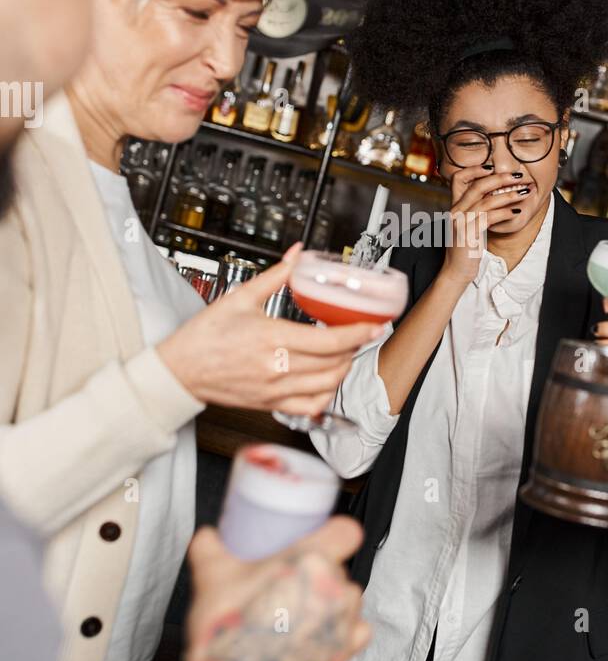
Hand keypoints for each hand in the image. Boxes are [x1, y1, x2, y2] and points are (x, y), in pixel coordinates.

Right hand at [158, 244, 384, 415]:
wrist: (180, 370)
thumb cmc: (204, 336)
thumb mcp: (241, 297)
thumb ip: (277, 276)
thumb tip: (297, 255)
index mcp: (272, 339)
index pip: (330, 341)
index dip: (358, 334)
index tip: (374, 325)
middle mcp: (278, 368)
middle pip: (335, 363)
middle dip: (356, 347)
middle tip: (363, 333)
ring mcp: (276, 390)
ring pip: (327, 385)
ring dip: (344, 368)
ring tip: (346, 352)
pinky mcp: (271, 404)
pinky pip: (311, 406)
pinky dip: (327, 393)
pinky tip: (327, 379)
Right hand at [185, 518, 369, 660]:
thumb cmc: (228, 630)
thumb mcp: (210, 576)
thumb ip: (210, 546)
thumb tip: (209, 535)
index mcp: (311, 560)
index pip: (347, 533)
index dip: (335, 535)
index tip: (321, 541)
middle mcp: (335, 588)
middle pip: (339, 568)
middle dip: (317, 575)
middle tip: (287, 587)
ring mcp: (343, 621)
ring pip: (348, 598)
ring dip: (330, 602)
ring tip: (296, 614)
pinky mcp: (346, 652)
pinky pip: (357, 630)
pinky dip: (342, 630)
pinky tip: (315, 634)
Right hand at [439, 164, 532, 287]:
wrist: (455, 272)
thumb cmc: (465, 250)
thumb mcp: (468, 226)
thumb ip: (475, 211)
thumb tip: (494, 198)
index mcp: (454, 207)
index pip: (458, 178)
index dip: (474, 169)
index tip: (493, 168)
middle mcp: (455, 211)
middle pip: (477, 185)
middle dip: (501, 178)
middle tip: (519, 176)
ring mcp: (460, 222)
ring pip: (486, 201)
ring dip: (509, 195)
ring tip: (525, 193)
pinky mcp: (468, 234)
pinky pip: (489, 218)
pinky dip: (505, 213)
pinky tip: (517, 213)